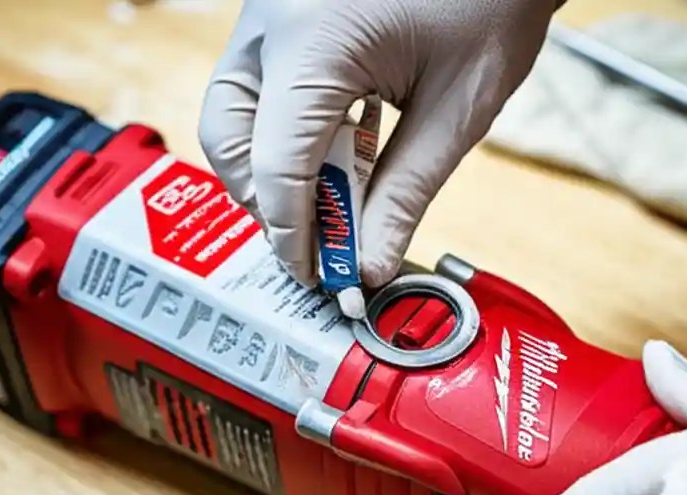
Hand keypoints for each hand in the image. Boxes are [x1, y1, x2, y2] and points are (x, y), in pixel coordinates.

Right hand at [198, 0, 557, 285]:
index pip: (275, 166)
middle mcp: (271, 19)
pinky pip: (256, 83)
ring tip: (331, 200)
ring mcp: (267, 9)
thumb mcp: (457, 108)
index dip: (293, 235)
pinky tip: (335, 150)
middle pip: (228, 141)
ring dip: (269, 167)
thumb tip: (368, 264)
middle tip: (321, 243)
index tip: (321, 277)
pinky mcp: (281, 10)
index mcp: (313, 41)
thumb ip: (405, 193)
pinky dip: (281, 130)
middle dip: (268, 203)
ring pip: (231, 112)